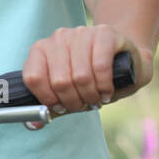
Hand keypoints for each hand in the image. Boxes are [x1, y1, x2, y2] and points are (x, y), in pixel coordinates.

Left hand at [21, 25, 152, 115]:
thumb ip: (51, 106)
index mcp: (41, 50)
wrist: (126, 58)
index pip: (33, 78)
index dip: (47, 99)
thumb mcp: (69, 91)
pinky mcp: (104, 34)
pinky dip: (104, 86)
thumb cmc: (92, 77)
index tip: (60, 108)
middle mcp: (58, 38)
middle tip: (83, 105)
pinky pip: (101, 67)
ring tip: (96, 99)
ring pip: (80, 76)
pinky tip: (106, 92)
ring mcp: (81, 33)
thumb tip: (32, 125)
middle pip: (59, 81)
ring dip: (90, 95)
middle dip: (73, 101)